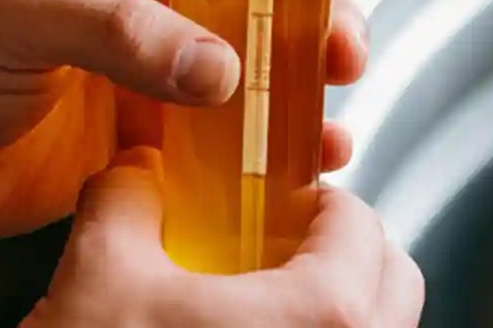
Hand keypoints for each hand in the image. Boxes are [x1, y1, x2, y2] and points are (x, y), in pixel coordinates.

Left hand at [0, 0, 377, 243]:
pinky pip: (227, 136)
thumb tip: (220, 70)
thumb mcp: (12, 12)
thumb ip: (116, 30)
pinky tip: (300, 166)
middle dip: (318, 8)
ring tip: (330, 115)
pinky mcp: (146, 134)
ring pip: (257, 62)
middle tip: (340, 48)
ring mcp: (150, 66)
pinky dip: (270, 149)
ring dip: (304, 83)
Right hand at [21, 148, 423, 327]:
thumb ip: (127, 199)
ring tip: (267, 304)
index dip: (319, 200)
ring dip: (340, 306)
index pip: (360, 225)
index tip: (285, 199)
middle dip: (347, 250)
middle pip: (392, 283)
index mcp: (324, 316)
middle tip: (286, 242)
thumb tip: (136, 177)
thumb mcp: (100, 273)